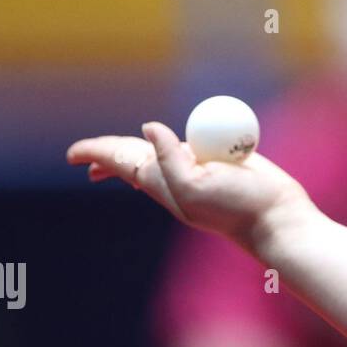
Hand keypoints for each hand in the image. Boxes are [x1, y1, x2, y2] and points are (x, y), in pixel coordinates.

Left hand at [66, 122, 313, 243]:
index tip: (72, 155)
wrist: (274, 217)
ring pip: (158, 154)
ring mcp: (197, 169)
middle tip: (81, 157)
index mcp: (163, 181)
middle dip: (108, 157)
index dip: (97, 153)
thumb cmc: (235, 206)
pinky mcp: (220, 163)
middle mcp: (175, 175)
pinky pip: (189, 149)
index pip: (122, 161)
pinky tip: (163, 153)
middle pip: (133, 158)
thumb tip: (149, 129)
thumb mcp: (195, 186)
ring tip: (106, 164)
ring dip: (133, 154)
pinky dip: (170, 148)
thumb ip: (170, 159)